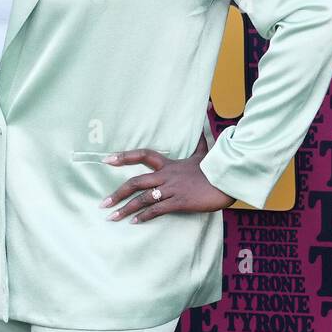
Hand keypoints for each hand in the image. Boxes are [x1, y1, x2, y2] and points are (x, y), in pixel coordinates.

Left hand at [100, 133, 235, 221]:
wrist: (229, 180)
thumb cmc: (215, 167)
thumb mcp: (205, 151)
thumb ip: (199, 137)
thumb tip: (207, 108)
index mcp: (169, 164)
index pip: (143, 155)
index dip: (124, 156)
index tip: (106, 159)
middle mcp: (167, 176)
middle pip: (136, 182)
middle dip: (117, 193)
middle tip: (103, 203)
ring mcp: (172, 189)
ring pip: (143, 198)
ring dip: (125, 209)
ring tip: (111, 217)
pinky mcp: (180, 202)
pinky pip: (157, 209)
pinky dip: (144, 216)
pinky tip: (134, 222)